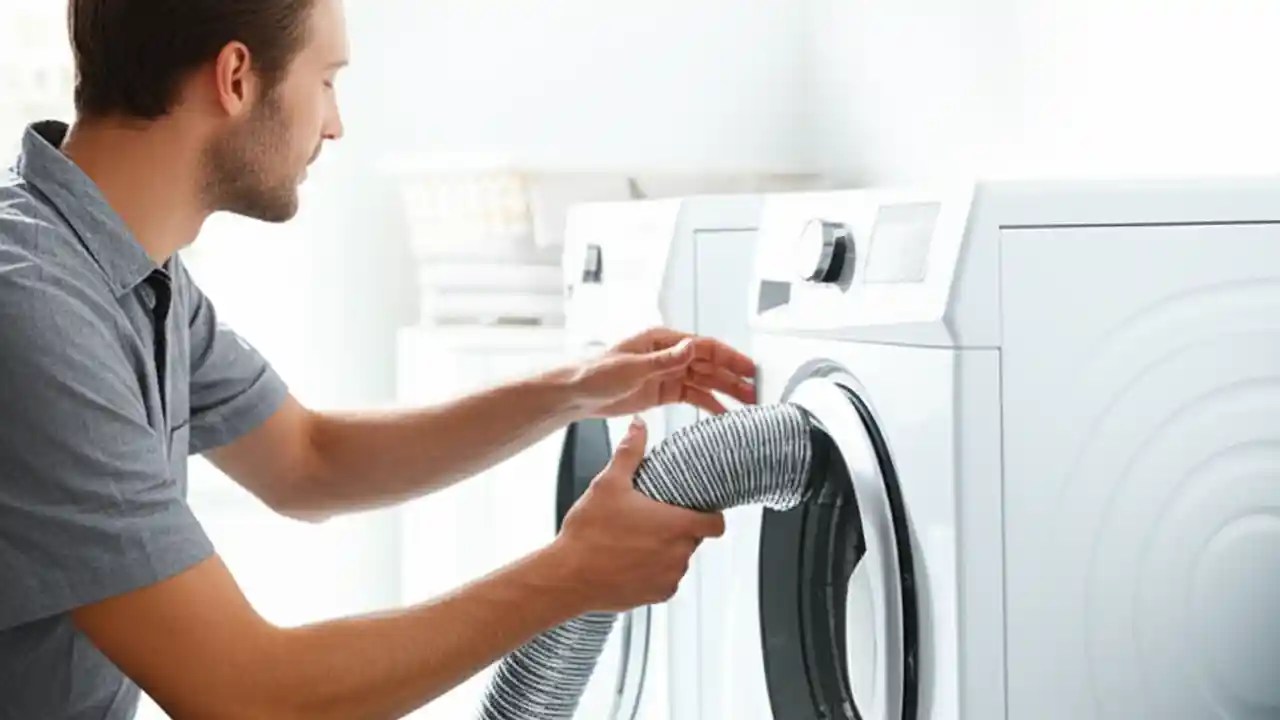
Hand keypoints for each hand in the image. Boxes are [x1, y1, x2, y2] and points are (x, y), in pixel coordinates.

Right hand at [551, 418, 725, 611]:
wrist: (567, 577)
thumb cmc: (589, 532)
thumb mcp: (608, 484)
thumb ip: (630, 452)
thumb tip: (639, 426)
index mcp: (677, 525)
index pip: (717, 523)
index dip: (710, 515)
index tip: (695, 508)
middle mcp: (679, 555)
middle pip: (693, 539)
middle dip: (678, 528)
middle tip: (651, 518)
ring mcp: (668, 578)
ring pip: (678, 560)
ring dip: (665, 550)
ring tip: (636, 540)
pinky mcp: (656, 596)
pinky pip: (664, 580)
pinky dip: (653, 571)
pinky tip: (629, 561)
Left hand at [570, 327, 756, 418]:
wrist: (577, 394)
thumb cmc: (597, 373)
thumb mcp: (632, 366)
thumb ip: (664, 359)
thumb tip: (692, 346)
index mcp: (663, 341)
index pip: (704, 346)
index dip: (729, 357)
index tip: (749, 368)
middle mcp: (669, 355)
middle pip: (709, 364)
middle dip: (733, 377)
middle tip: (755, 391)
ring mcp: (667, 374)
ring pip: (704, 381)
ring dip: (726, 392)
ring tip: (748, 404)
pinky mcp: (663, 392)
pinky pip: (692, 397)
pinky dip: (709, 405)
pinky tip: (724, 415)